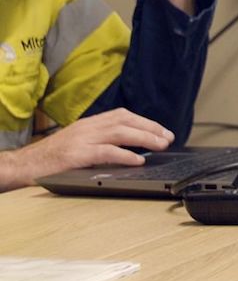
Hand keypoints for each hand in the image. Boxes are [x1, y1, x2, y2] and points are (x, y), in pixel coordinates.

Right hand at [0, 108, 173, 190]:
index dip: (146, 122)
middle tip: (168, 138)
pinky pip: (105, 152)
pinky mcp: (77, 155)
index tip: (163, 130)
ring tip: (161, 145)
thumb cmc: (53, 157)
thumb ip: (102, 141)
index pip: (124, 115)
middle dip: (151, 128)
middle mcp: (89, 127)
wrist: (25, 164)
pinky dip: (124, 155)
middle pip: (126, 121)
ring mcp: (83, 139)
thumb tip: (131, 148)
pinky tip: (137, 160)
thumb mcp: (80, 142)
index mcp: (91, 123)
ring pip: (120, 133)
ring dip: (144, 138)